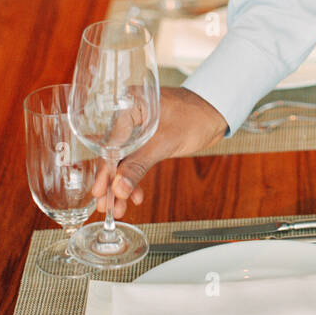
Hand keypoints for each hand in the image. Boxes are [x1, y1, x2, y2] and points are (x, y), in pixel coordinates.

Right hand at [90, 87, 227, 218]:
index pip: (109, 143)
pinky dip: (135, 178)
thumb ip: (139, 165)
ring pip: (123, 160)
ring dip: (122, 185)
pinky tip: (136, 196)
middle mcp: (127, 115)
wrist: (216, 113)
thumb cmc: (194, 116)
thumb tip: (119, 188)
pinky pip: (135, 160)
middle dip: (111, 182)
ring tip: (119, 208)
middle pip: (113, 154)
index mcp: (127, 105)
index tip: (99, 192)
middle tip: (105, 207)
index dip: (104, 170)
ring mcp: (136, 128)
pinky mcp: (146, 139)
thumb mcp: (164, 142)